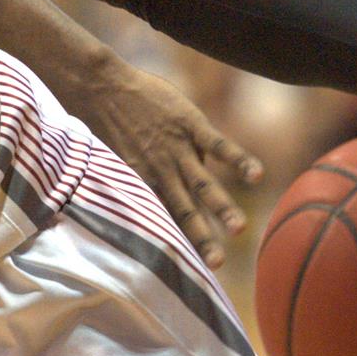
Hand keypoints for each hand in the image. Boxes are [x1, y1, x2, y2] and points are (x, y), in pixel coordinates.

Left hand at [72, 64, 263, 267]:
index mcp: (144, 184)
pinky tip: (257, 176)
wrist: (100, 87)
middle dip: (202, 239)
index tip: (192, 269)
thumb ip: (138, 178)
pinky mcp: (189, 125)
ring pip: (203, 185)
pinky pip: (219, 145)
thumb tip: (155, 195)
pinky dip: (238, 160)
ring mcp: (177, 149)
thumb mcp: (117, 160)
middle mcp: (161, 172)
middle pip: (185, 212)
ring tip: (239, 229)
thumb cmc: (104, 122)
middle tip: (216, 265)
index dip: (179, 244)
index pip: (166, 220)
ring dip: (222, 207)